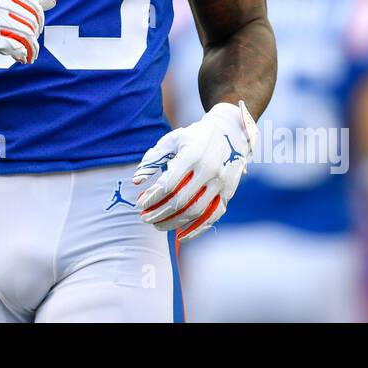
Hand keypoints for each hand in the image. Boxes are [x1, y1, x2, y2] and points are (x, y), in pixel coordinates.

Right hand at [0, 0, 55, 63]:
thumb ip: (23, 2)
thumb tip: (53, 0)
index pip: (33, 5)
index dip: (38, 20)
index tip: (34, 30)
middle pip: (32, 22)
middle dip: (35, 36)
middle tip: (30, 45)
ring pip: (27, 35)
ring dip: (32, 48)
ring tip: (29, 54)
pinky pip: (17, 46)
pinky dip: (24, 54)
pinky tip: (22, 57)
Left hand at [132, 100, 258, 242]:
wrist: (231, 131)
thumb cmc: (195, 136)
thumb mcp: (172, 140)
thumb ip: (153, 159)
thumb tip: (136, 181)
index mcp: (192, 155)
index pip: (168, 184)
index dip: (152, 197)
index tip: (140, 203)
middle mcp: (209, 170)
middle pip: (180, 201)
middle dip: (159, 212)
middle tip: (145, 217)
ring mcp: (221, 183)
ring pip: (196, 211)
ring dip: (174, 222)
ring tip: (157, 225)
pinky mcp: (229, 192)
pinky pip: (213, 216)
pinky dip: (197, 229)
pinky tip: (181, 236)